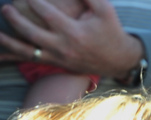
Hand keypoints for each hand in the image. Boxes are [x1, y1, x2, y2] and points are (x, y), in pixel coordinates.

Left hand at [0, 0, 142, 76]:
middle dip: (15, 18)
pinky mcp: (57, 64)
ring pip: (28, 50)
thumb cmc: (111, 31)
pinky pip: (32, 61)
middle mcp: (64, 47)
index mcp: (75, 32)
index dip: (34, 0)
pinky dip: (14, 57)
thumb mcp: (104, 9)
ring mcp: (59, 58)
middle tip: (6, 7)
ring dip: (9, 40)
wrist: (119, 60)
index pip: (46, 12)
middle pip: (31, 32)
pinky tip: (0, 54)